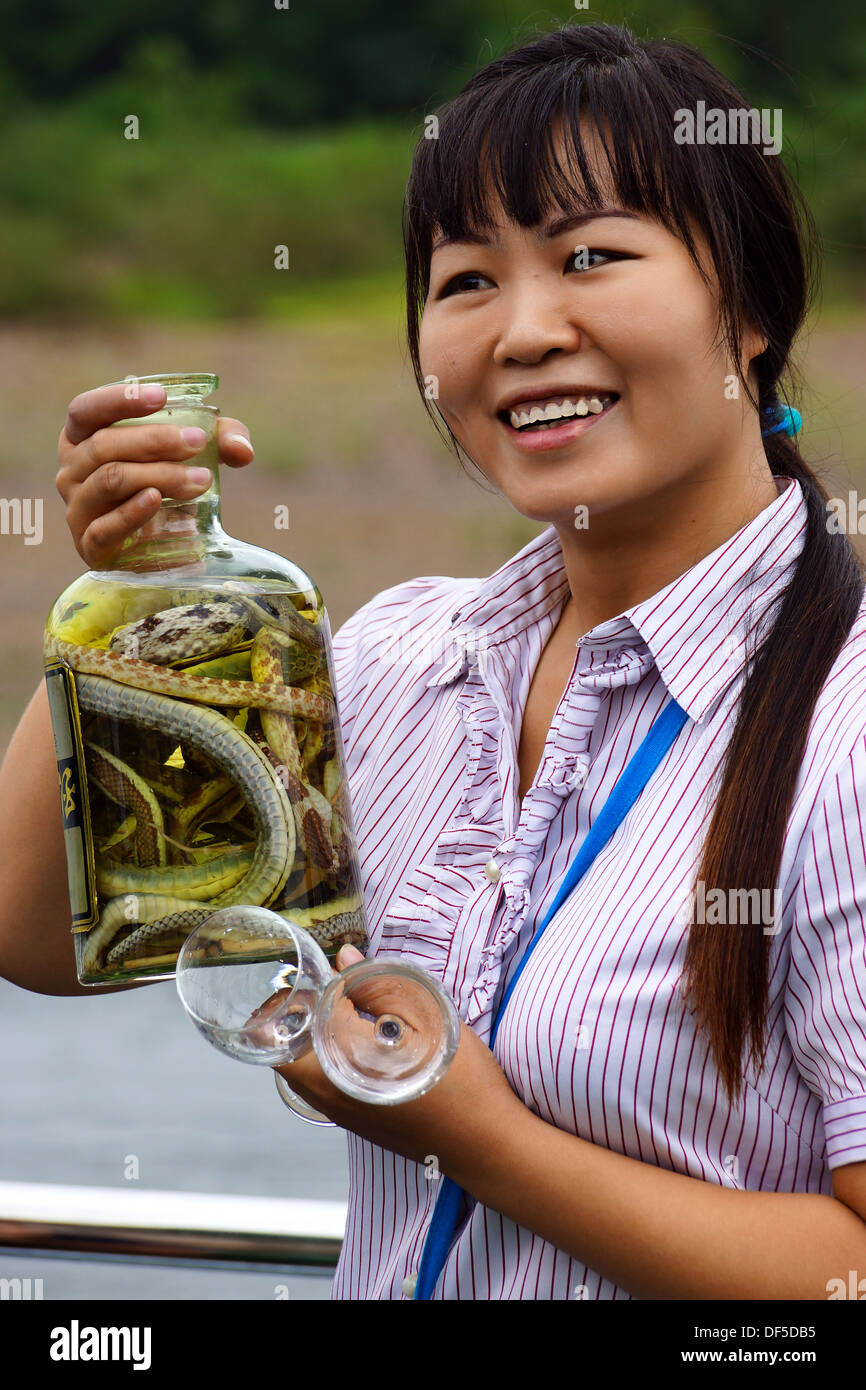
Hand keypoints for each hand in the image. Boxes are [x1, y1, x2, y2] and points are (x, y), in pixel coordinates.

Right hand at [56, 379, 255, 567]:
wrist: (155, 547)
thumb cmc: (165, 484)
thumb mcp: (193, 454)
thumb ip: (221, 440)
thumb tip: (243, 450)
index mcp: (81, 439)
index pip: (86, 409)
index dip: (119, 400)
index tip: (161, 397)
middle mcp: (70, 471)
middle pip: (104, 446)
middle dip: (154, 440)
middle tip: (197, 442)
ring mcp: (77, 509)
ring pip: (110, 481)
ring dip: (158, 475)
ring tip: (200, 480)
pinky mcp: (90, 545)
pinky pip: (105, 527)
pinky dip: (131, 512)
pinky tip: (156, 500)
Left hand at [270, 945, 521, 1179]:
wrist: (486, 1142)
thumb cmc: (462, 1081)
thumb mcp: (425, 1018)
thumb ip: (377, 984)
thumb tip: (345, 957)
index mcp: (337, 1065)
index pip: (295, 1017)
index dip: (303, 987)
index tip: (322, 971)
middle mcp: (328, 1095)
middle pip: (285, 1048)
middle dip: (299, 1014)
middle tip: (327, 988)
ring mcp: (340, 1113)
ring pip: (301, 1068)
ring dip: (312, 1036)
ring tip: (344, 1009)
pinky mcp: (356, 1122)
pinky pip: (322, 1083)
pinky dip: (328, 1057)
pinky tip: (362, 1042)